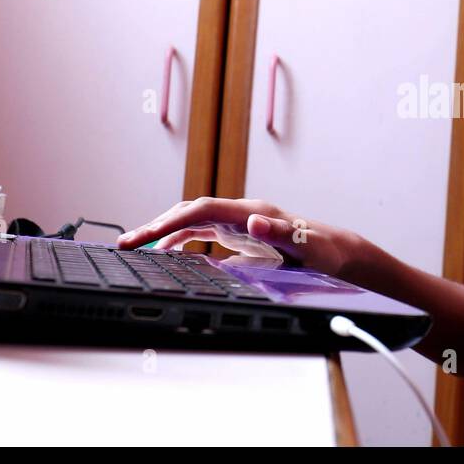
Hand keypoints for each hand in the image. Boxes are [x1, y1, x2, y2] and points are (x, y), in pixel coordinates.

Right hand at [115, 197, 360, 276]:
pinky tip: (164, 252)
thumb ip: (280, 233)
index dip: (172, 220)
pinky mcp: (239, 235)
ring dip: (163, 232)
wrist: (338, 253)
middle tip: (125, 243)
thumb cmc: (324, 252)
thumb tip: (253, 220)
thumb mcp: (306, 247)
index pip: (202, 209)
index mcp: (252, 212)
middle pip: (189, 211)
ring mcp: (239, 222)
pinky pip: (201, 232)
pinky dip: (180, 240)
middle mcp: (241, 213)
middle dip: (156, 225)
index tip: (147, 235)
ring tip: (133, 246)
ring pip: (191, 221)